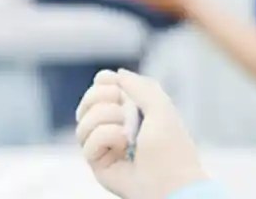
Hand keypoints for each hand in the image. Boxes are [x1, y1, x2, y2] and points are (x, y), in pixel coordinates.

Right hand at [76, 69, 207, 198]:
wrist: (172, 181)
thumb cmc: (171, 147)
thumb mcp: (160, 107)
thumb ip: (139, 86)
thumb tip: (116, 73)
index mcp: (130, 111)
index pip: (102, 88)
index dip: (103, 82)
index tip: (112, 83)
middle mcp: (114, 126)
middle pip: (87, 101)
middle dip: (101, 97)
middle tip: (122, 107)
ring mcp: (105, 146)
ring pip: (83, 120)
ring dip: (104, 118)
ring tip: (126, 131)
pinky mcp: (98, 163)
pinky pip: (87, 142)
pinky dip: (105, 137)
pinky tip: (122, 146)